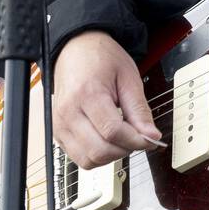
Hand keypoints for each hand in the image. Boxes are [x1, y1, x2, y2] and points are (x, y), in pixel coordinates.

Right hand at [52, 30, 162, 168]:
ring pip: (88, 160)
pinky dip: (97, 155)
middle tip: (138, 137)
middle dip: (125, 150)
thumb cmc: (101, 58)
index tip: (151, 139)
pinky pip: (79, 158)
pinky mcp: (57, 133)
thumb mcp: (128, 77)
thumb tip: (151, 136)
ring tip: (122, 137)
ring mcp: (60, 125)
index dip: (136, 141)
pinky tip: (107, 139)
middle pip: (99, 150)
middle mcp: (68, 113)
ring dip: (111, 156)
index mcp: (87, 94)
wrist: (77, 49)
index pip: (113, 132)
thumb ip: (139, 109)